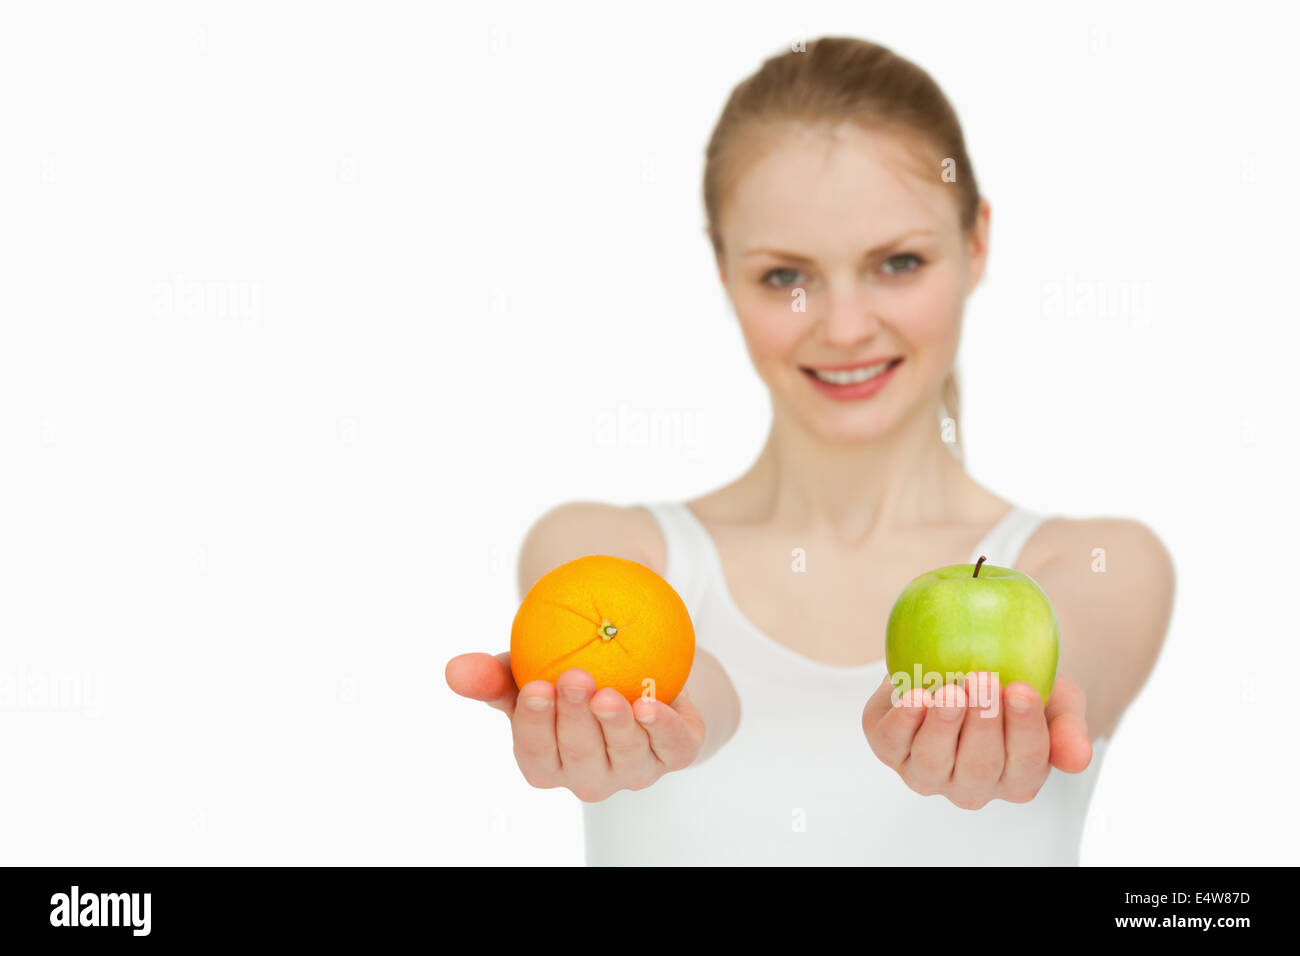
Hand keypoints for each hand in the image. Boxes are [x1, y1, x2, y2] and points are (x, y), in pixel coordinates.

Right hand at [445, 651, 706, 802]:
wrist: (644, 670)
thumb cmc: (571, 675)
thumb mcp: (528, 669)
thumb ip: (494, 676)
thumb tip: (455, 670)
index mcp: (549, 763)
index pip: (536, 755)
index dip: (534, 726)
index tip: (534, 687)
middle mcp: (590, 776)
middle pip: (580, 755)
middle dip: (574, 719)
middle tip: (572, 678)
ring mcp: (635, 770)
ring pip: (625, 756)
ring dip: (616, 725)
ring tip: (608, 693)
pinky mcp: (675, 754)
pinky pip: (673, 748)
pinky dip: (662, 728)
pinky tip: (649, 704)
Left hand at [861, 670, 1091, 809]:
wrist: (966, 659)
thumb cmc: (1017, 684)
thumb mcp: (1056, 700)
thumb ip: (1068, 728)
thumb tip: (1079, 760)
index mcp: (1017, 779)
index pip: (1025, 764)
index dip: (1024, 729)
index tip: (1022, 690)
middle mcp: (971, 786)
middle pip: (978, 766)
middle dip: (982, 724)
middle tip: (985, 681)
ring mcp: (927, 772)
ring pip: (932, 762)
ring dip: (942, 726)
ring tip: (952, 690)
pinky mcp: (890, 748)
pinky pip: (890, 744)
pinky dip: (902, 722)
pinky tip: (915, 696)